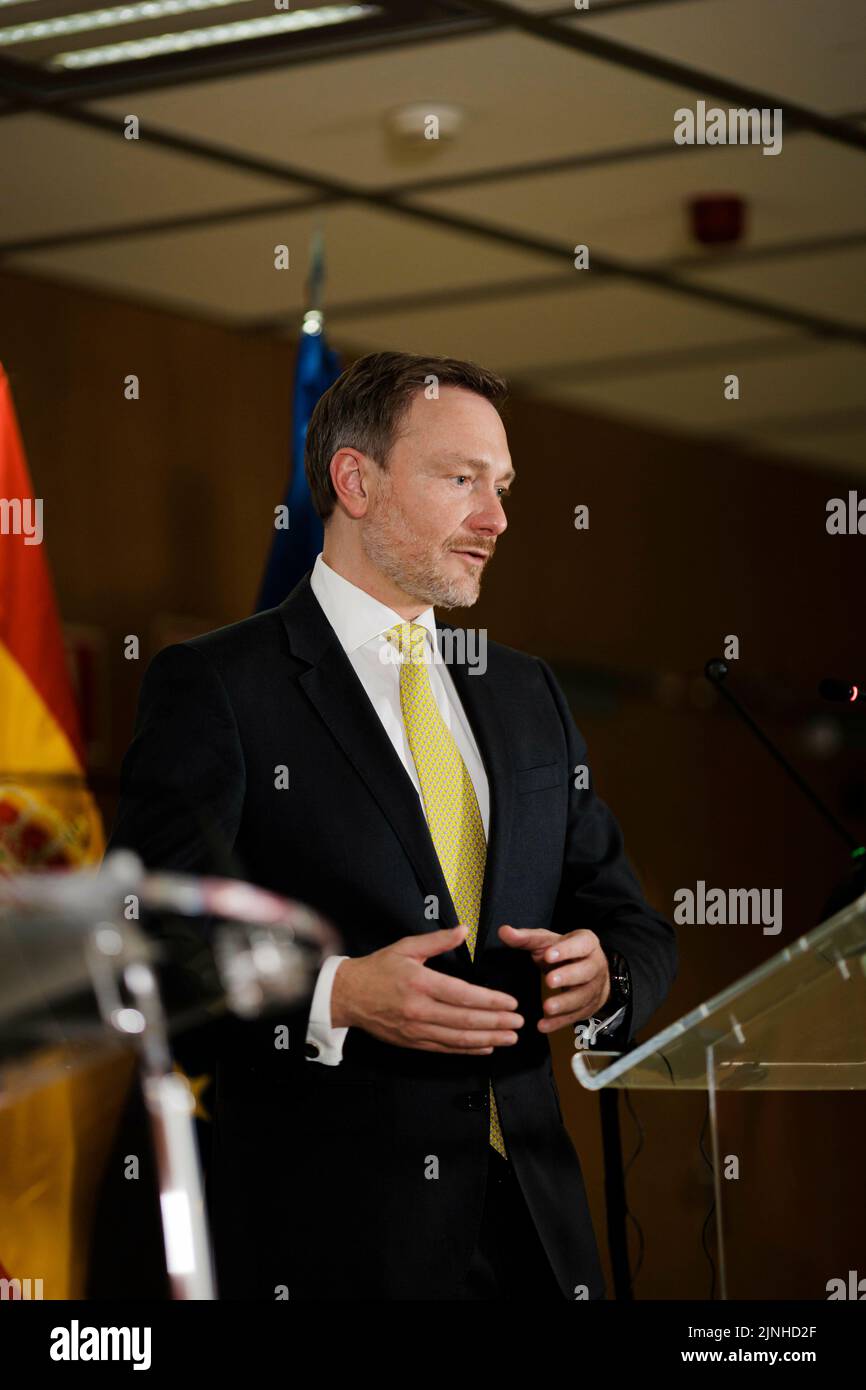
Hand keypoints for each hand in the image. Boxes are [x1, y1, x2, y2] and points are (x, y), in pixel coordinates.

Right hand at [330, 925, 523, 1053]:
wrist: (347, 995)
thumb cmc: (377, 969)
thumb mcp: (406, 947)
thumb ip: (437, 940)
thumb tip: (464, 929)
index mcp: (420, 983)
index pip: (463, 995)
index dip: (490, 1001)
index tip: (511, 1003)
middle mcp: (419, 1009)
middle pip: (465, 1020)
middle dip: (496, 1023)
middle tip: (519, 1023)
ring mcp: (416, 1029)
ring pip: (458, 1039)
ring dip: (488, 1040)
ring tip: (510, 1038)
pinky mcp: (412, 1042)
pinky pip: (445, 1049)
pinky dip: (467, 1050)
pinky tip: (485, 1048)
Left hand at [498, 924, 609, 1034]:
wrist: (588, 970)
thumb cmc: (563, 953)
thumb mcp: (547, 941)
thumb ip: (525, 938)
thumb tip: (504, 931)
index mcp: (586, 943)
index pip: (580, 945)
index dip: (566, 950)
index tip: (548, 955)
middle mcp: (595, 965)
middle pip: (585, 971)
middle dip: (568, 976)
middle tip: (549, 981)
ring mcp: (595, 988)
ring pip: (583, 996)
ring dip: (565, 1004)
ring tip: (547, 1008)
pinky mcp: (589, 1007)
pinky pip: (575, 1016)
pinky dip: (559, 1022)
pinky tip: (543, 1025)